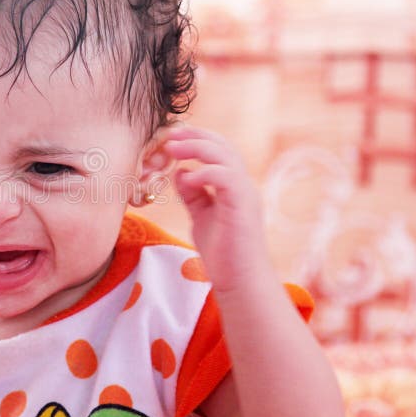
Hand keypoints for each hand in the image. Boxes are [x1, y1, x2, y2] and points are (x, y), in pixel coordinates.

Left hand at [165, 125, 269, 292]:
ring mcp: (245, 194)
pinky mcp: (243, 206)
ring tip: (173, 148)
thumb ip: (193, 195)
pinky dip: (205, 172)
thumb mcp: (201, 216)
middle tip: (170, 135)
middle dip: (195, 136)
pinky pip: (226, 177)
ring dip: (197, 148)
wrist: (240, 281)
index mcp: (233, 186)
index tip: (172, 136)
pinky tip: (187, 178)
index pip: (219, 150)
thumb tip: (180, 172)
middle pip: (223, 146)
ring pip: (225, 156)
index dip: (196, 138)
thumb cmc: (223, 253)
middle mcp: (243, 185)